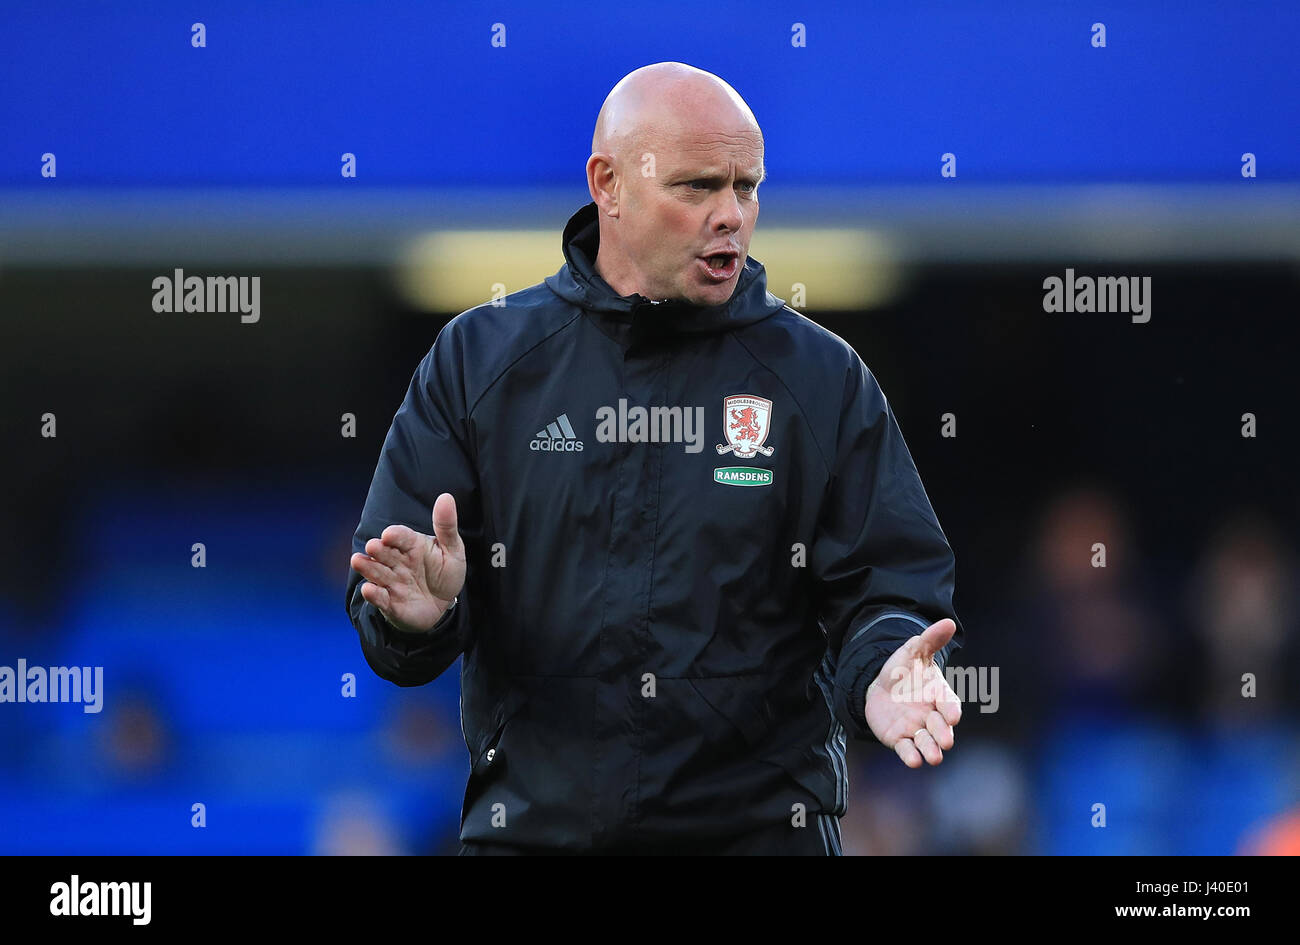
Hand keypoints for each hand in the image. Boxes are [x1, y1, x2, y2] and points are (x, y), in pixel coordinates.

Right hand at [349, 492, 466, 632]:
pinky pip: (380, 598)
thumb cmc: (445, 573)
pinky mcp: (389, 602)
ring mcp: (392, 581)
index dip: (395, 535)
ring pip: (376, 572)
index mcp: (411, 545)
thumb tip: (446, 497)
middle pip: (384, 553)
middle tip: (374, 546)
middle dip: (378, 549)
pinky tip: (369, 590)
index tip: (389, 534)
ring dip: (367, 567)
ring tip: (357, 561)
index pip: (401, 536)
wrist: (443, 605)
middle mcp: (397, 561)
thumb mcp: (453, 549)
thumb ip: (446, 526)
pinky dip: (373, 594)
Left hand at [863, 618, 961, 767]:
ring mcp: (916, 730)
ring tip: (934, 757)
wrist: (880, 687)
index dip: (951, 710)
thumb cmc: (903, 670)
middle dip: (943, 734)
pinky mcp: (900, 740)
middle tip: (945, 741)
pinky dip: (911, 756)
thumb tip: (949, 622)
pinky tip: (913, 760)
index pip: (948, 704)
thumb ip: (931, 640)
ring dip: (930, 751)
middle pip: (940, 727)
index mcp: (939, 695)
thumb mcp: (913, 652)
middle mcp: (932, 716)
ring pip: (926, 743)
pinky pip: (907, 750)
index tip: (952, 715)